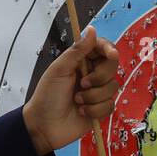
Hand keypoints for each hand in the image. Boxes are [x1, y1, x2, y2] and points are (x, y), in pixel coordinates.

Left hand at [22, 25, 120, 154]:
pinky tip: (81, 112)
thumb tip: (92, 29)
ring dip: (93, 96)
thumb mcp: (59, 69)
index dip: (109, 49)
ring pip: (113, 87)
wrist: (44, 126)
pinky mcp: (100, 109)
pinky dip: (95, 109)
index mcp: (82, 61)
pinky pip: (110, 105)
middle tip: (82, 84)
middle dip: (99, 77)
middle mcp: (92, 74)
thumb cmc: (47, 96)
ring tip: (77, 101)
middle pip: (112, 67)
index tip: (110, 54)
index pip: (103, 48)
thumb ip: (77, 50)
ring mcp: (97, 92)